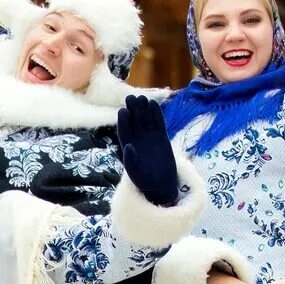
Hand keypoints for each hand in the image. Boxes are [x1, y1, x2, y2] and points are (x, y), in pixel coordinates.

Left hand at [116, 93, 184, 207]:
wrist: (161, 185)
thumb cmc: (145, 182)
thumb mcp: (136, 174)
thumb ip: (131, 161)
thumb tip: (128, 146)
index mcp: (128, 147)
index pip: (124, 131)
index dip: (123, 121)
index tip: (123, 111)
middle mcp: (137, 140)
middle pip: (134, 122)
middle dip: (132, 110)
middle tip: (131, 98)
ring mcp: (149, 137)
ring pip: (145, 120)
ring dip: (143, 109)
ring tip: (142, 97)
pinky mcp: (161, 137)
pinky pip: (158, 123)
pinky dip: (156, 114)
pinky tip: (154, 104)